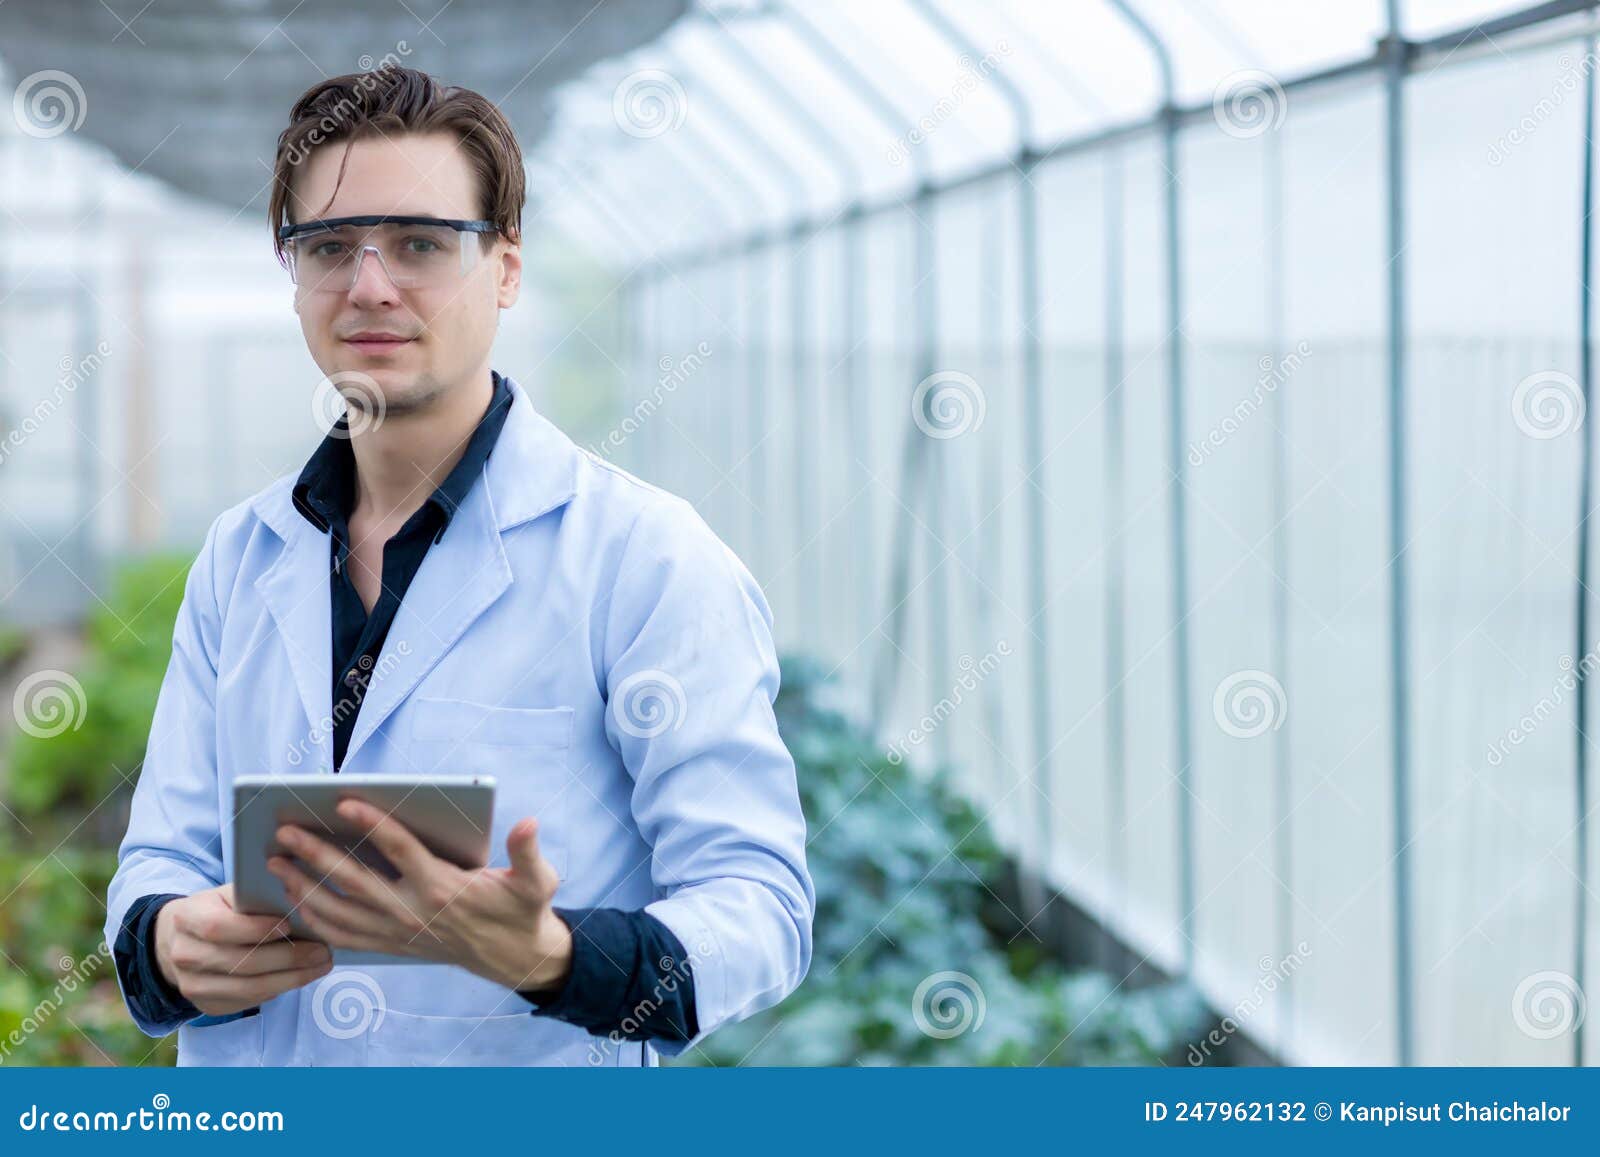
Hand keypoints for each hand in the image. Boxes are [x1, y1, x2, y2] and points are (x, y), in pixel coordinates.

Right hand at [154, 884, 333, 1016]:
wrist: (181, 940)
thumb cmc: (218, 910)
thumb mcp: (230, 894)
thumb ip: (256, 896)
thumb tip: (301, 900)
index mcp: (187, 918)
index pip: (219, 927)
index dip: (255, 929)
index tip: (289, 924)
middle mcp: (184, 955)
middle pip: (241, 962)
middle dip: (288, 957)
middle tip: (322, 950)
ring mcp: (192, 985)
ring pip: (248, 988)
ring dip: (291, 978)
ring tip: (320, 965)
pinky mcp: (206, 1005)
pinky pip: (248, 1001)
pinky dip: (279, 989)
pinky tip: (301, 976)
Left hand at [267, 801, 572, 993]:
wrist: (515, 956)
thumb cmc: (522, 909)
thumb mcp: (537, 880)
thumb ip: (529, 852)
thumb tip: (529, 822)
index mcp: (444, 887)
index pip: (400, 850)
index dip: (372, 825)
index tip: (343, 803)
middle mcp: (414, 911)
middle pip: (354, 881)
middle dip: (315, 856)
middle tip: (284, 831)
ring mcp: (398, 931)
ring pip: (339, 912)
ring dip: (303, 889)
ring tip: (276, 865)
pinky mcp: (392, 944)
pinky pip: (343, 936)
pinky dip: (314, 919)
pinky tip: (294, 901)